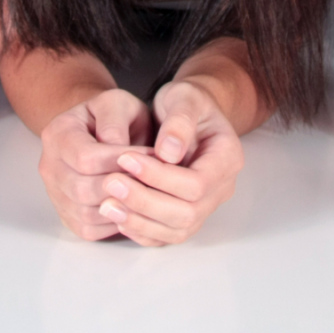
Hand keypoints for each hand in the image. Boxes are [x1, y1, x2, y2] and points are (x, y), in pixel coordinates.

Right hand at [38, 89, 152, 240]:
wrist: (103, 131)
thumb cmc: (114, 117)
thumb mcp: (117, 104)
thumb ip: (115, 122)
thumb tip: (119, 153)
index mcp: (57, 133)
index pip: (85, 158)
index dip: (121, 160)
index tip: (151, 155)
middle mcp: (49, 165)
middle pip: (82, 189)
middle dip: (123, 186)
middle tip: (152, 179)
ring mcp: (55, 193)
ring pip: (85, 213)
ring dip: (121, 206)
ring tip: (146, 191)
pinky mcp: (67, 215)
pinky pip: (89, 229)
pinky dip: (114, 222)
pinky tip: (133, 205)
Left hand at [96, 80, 243, 246]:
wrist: (186, 112)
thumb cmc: (186, 101)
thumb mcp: (185, 97)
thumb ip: (180, 121)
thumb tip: (168, 152)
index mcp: (227, 158)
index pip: (196, 184)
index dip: (159, 176)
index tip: (124, 159)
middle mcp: (221, 188)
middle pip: (188, 213)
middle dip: (145, 201)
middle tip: (109, 183)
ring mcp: (206, 205)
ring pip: (177, 230)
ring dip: (140, 221)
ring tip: (106, 204)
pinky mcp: (187, 214)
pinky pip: (167, 235)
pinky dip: (142, 230)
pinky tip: (118, 216)